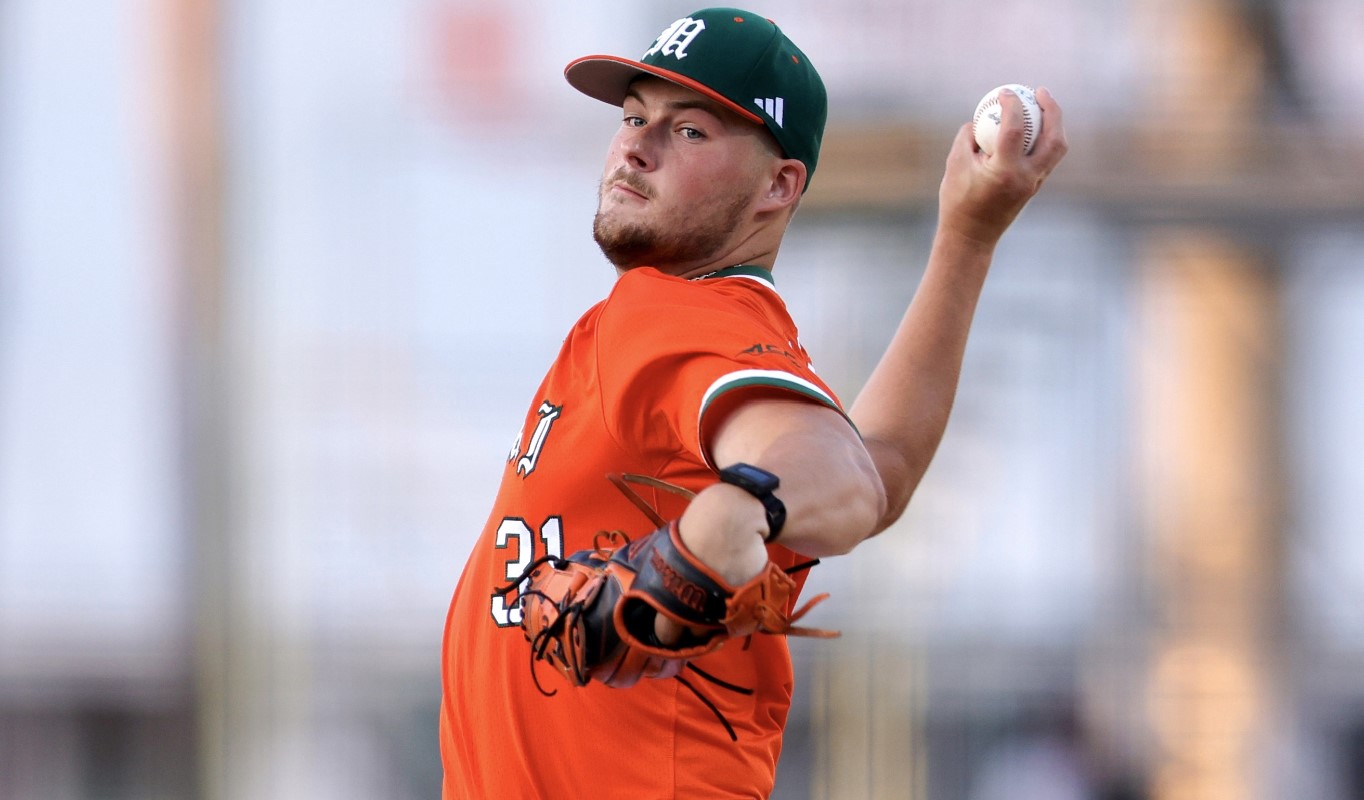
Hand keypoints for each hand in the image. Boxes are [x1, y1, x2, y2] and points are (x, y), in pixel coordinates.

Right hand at [938, 86, 1067, 246]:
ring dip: (1054, 123)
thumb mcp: (955, 164)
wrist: (971, 236)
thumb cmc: (957, 201)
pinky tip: (1034, 125)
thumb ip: (968, 136)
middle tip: (1039, 92)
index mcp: (1005, 172)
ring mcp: (1035, 184)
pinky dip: (1045, 137)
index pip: (1015, 129)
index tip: (1004, 93)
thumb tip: (981, 117)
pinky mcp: (1035, 186)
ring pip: (1057, 148)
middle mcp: (1026, 177)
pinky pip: (1048, 156)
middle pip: (1054, 138)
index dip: (1012, 105)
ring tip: (1042, 105)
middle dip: (1052, 110)